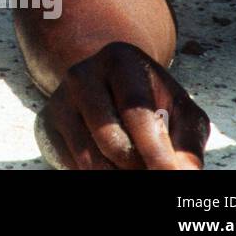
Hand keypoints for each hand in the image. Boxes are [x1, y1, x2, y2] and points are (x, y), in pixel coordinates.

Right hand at [35, 42, 210, 169]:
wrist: (107, 84)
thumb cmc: (153, 102)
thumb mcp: (179, 112)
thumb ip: (188, 140)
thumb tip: (186, 173)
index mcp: (120, 60)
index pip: (137, 111)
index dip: (156, 151)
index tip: (171, 175)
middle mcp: (82, 75)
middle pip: (113, 141)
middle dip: (139, 167)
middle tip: (154, 170)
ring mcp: (60, 100)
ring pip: (92, 160)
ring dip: (120, 173)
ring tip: (136, 165)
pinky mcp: (47, 124)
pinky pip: (74, 166)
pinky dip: (100, 173)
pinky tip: (112, 162)